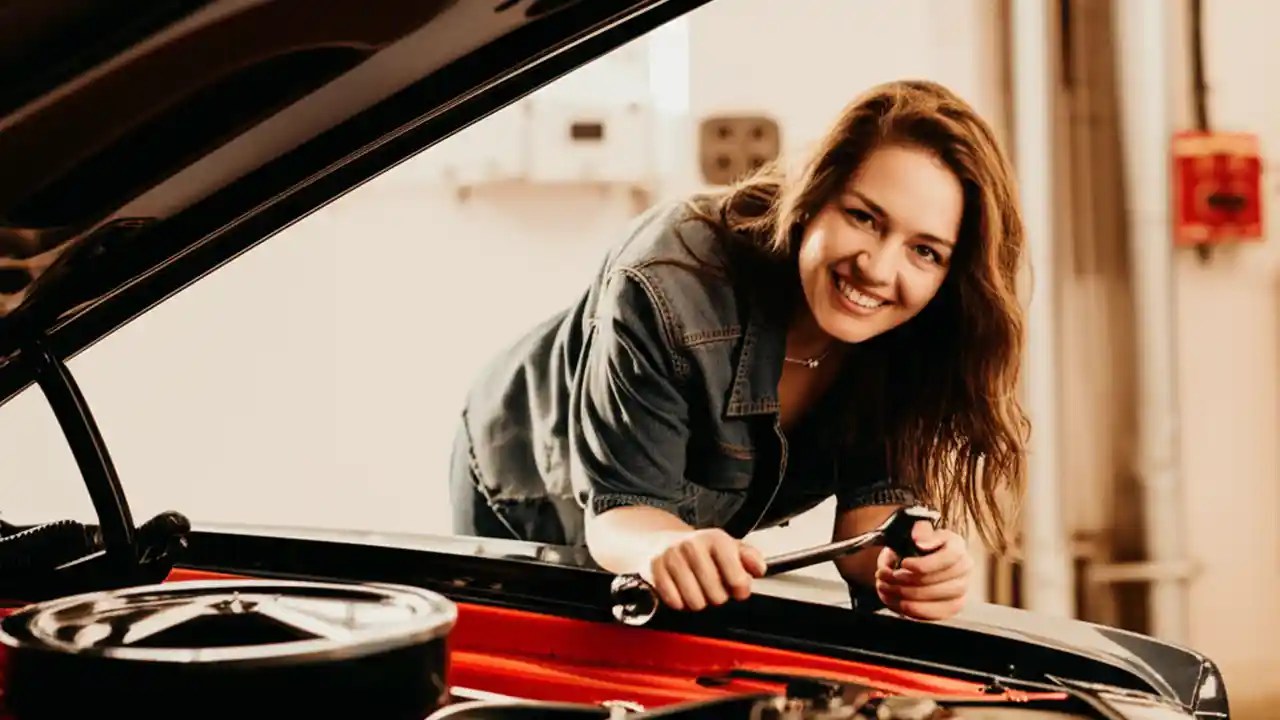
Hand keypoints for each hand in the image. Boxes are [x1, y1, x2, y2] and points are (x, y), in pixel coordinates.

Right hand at [643, 529, 766, 611]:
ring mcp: (673, 557)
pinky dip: (680, 602)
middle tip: (713, 586)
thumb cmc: (700, 549)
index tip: (738, 588)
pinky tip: (681, 590)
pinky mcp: (656, 570)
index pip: (737, 578)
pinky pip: (675, 602)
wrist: (663, 542)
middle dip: (718, 596)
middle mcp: (693, 545)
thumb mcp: (729, 547)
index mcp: (716, 539)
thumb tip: (760, 569)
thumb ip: (750, 558)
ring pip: (696, 602)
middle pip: (717, 595)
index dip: (741, 589)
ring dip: (699, 601)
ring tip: (697, 589)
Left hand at [874, 521, 971, 620]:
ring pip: (937, 600)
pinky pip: (936, 614)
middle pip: (940, 582)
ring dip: (908, 597)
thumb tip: (920, 541)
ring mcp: (961, 589)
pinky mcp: (953, 606)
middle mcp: (964, 568)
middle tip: (889, 578)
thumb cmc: (917, 544)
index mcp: (957, 546)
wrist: (916, 558)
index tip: (904, 563)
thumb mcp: (917, 531)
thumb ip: (920, 531)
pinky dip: (914, 610)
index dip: (924, 564)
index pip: (949, 558)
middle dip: (909, 582)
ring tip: (887, 588)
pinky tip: (899, 602)